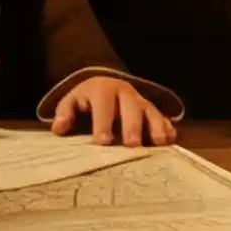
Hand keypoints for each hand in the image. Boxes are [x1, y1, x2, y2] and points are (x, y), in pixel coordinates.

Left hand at [51, 76, 176, 145]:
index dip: (103, 123)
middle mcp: (126, 93)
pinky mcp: (153, 111)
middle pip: (131, 107)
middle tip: (132, 145)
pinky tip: (171, 142)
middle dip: (132, 125)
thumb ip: (64, 113)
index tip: (102, 142)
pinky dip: (167, 128)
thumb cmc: (86, 100)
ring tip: (160, 142)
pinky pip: (163, 118)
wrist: (106, 85)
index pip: (103, 106)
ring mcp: (141, 102)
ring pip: (151, 111)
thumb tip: (59, 128)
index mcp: (103, 90)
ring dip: (156, 126)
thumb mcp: (71, 101)